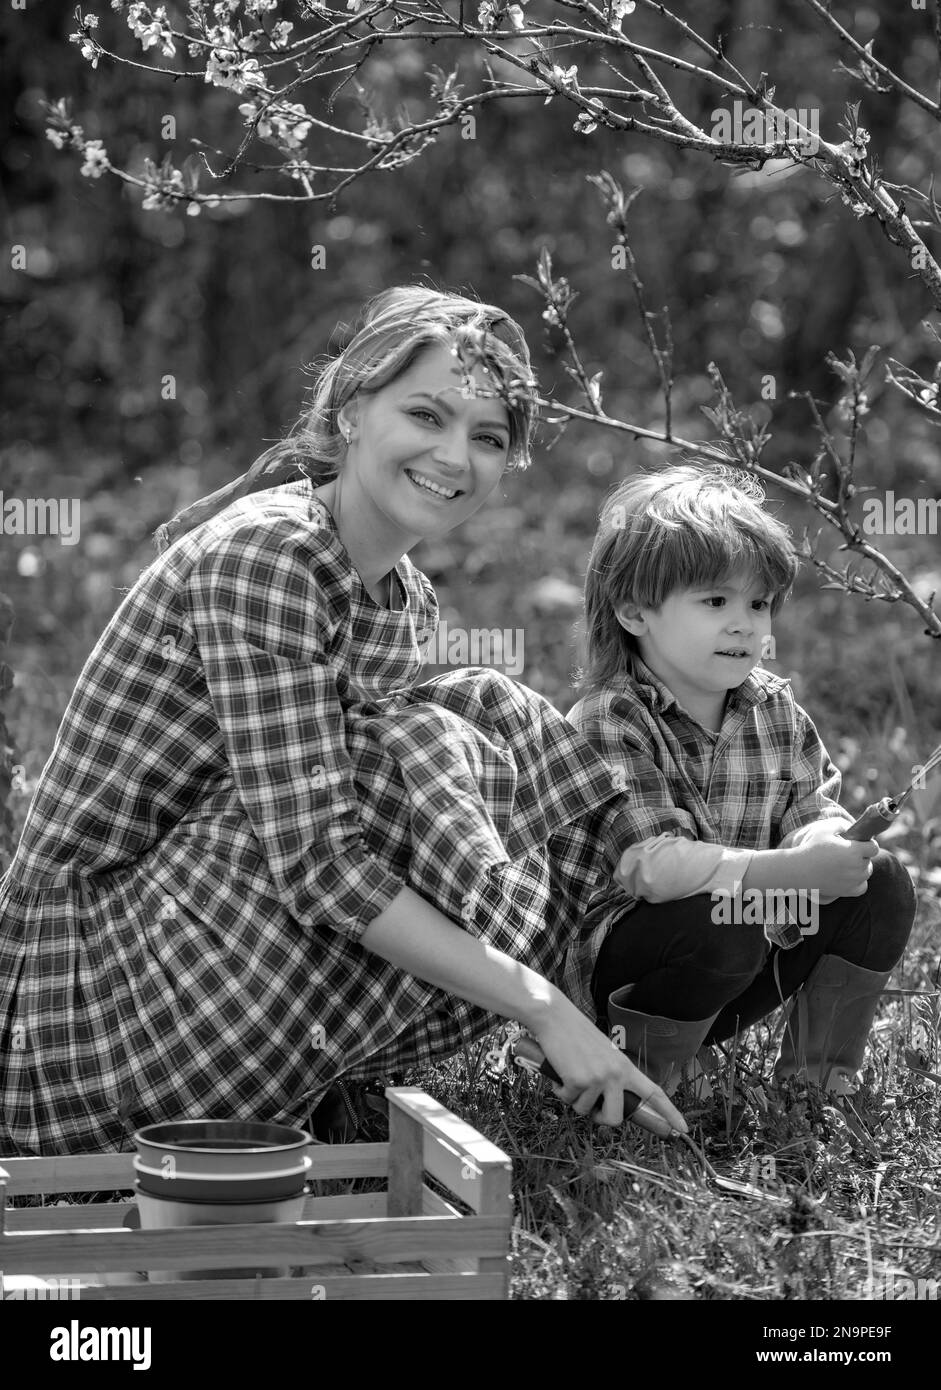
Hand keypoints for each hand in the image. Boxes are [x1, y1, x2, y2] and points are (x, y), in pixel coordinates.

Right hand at [530, 995, 687, 1133]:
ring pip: (587, 1111)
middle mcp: (616, 1074)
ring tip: (570, 1076)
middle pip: (616, 1118)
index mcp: (626, 1066)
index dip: (670, 1112)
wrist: (555, 1017)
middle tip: (590, 1107)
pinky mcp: (579, 1081)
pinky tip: (560, 1072)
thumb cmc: (576, 1035)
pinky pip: (568, 1100)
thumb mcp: (603, 1054)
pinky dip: (561, 1090)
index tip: (684, 1128)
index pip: (655, 1092)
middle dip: (600, 1118)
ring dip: (575, 1100)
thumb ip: (612, 1076)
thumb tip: (607, 1103)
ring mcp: (599, 1078)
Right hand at [793, 834, 877, 897]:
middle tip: (848, 853)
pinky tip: (850, 876)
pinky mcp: (847, 891)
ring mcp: (853, 881)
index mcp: (854, 851)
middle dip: (862, 855)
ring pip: (866, 872)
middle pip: (869, 860)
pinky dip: (859, 882)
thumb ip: (841, 825)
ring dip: (861, 867)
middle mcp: (857, 867)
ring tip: (847, 864)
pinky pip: (862, 886)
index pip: (873, 847)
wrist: (799, 871)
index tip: (859, 843)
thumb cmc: (811, 849)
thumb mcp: (824, 830)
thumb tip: (851, 828)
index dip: (867, 843)